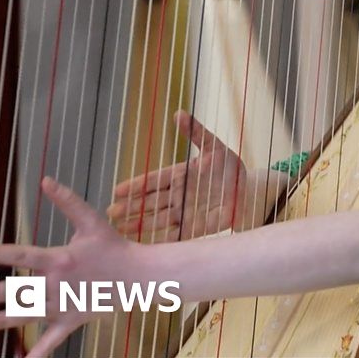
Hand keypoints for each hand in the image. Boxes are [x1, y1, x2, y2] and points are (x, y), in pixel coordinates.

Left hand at [0, 177, 140, 357]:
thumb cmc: (115, 246)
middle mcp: (57, 285)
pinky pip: (53, 339)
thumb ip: (68, 201)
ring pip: (26, 315)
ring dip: (0, 320)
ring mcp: (63, 305)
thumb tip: (46, 181)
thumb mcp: (92, 221)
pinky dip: (39, 353)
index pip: (21, 254)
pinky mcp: (73, 319)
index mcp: (59, 259)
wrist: (140, 276)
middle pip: (17, 291)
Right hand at [107, 110, 247, 240]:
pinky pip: (175, 234)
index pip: (153, 181)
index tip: (117, 191)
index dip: (135, 186)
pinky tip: (147, 244)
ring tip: (120, 228)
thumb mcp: (214, 147)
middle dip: (130, 207)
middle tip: (110, 213)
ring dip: (140, 223)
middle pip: (149, 202)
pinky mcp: (195, 227)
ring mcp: (185, 212)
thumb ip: (196, 133)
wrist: (248, 192)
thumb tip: (178, 113)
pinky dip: (162, 238)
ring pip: (157, 218)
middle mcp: (177, 195)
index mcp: (179, 175)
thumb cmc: (229, 168)